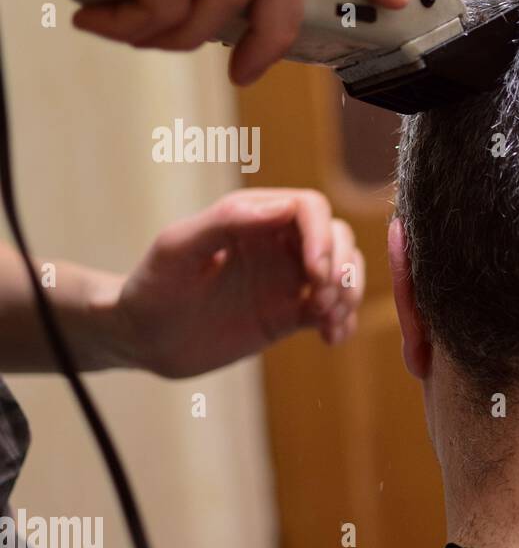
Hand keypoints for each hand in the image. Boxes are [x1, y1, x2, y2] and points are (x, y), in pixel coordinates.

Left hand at [106, 188, 364, 377]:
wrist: (141, 339)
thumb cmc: (151, 287)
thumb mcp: (178, 249)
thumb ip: (226, 221)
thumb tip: (281, 208)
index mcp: (253, 218)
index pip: (310, 209)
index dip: (323, 236)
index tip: (316, 273)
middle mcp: (276, 243)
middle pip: (337, 238)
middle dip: (342, 267)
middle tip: (323, 301)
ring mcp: (286, 279)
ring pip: (343, 272)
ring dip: (349, 294)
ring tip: (329, 321)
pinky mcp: (290, 313)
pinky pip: (332, 311)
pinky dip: (343, 322)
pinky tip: (332, 339)